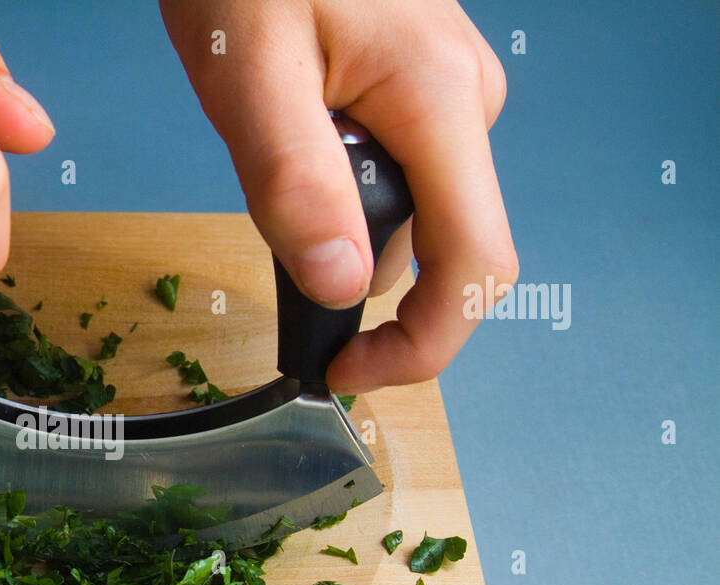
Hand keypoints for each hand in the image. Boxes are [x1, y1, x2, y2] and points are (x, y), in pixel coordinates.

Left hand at [159, 0, 517, 391]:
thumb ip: (295, 182)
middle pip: (438, 244)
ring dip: (341, 223)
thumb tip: (343, 285)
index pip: (474, 264)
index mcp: (439, 100)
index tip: (350, 371)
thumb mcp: (248, 74)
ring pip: (410, 208)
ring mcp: (446, 89)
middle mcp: (464, 99)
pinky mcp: (419, 83)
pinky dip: (342, 187)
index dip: (422, 343)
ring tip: (269, 157)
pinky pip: (395, 168)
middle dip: (358, 277)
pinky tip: (292, 135)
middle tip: (273, 250)